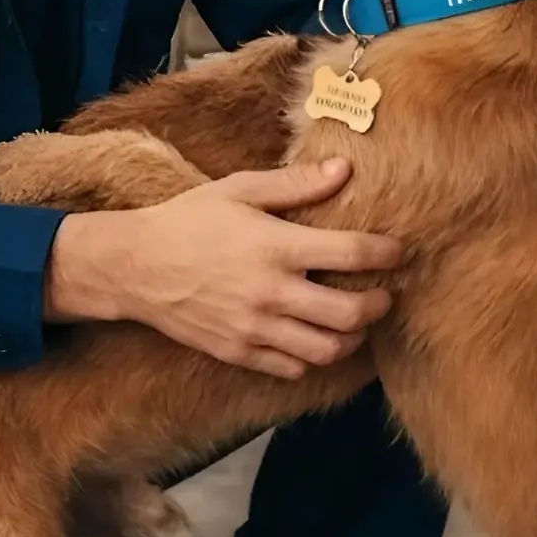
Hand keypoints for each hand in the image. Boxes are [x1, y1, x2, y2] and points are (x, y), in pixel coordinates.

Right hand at [47, 158, 400, 379]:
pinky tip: (318, 338)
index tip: (399, 250)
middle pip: (349, 314)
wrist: (136, 267)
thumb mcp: (241, 189)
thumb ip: (296, 184)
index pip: (351, 254)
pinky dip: (313, 357)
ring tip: (359, 321)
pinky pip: (291, 367)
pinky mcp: (239, 353)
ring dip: (353, 338)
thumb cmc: (189, 219)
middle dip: (379, 306)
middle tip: (386, 294)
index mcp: (276, 247)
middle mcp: (271, 293)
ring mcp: (255, 329)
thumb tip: (344, 168)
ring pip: (326, 350)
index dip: (386, 253)